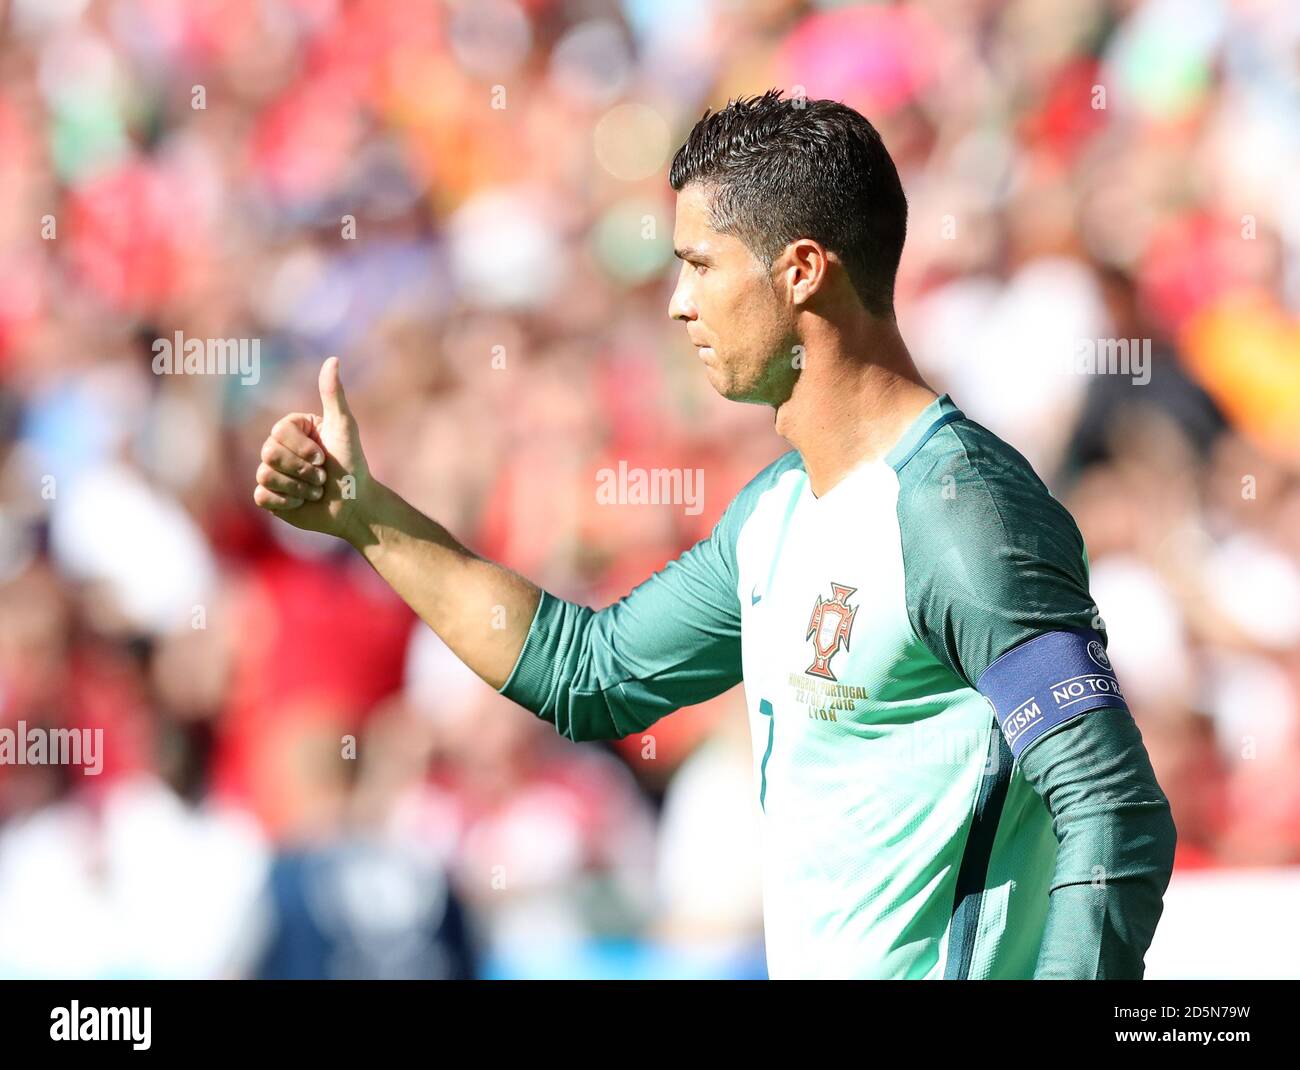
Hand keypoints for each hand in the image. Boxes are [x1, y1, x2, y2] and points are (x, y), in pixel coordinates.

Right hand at [253, 356, 371, 539]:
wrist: (354, 505)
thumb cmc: (352, 465)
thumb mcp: (344, 427)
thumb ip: (333, 395)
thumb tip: (333, 359)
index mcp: (292, 429)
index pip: (279, 432)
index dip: (302, 448)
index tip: (324, 457)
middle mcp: (278, 448)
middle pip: (269, 453)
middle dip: (302, 469)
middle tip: (322, 477)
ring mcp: (271, 472)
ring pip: (265, 475)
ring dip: (299, 487)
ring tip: (316, 491)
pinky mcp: (269, 497)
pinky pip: (262, 496)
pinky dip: (287, 502)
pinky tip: (302, 503)